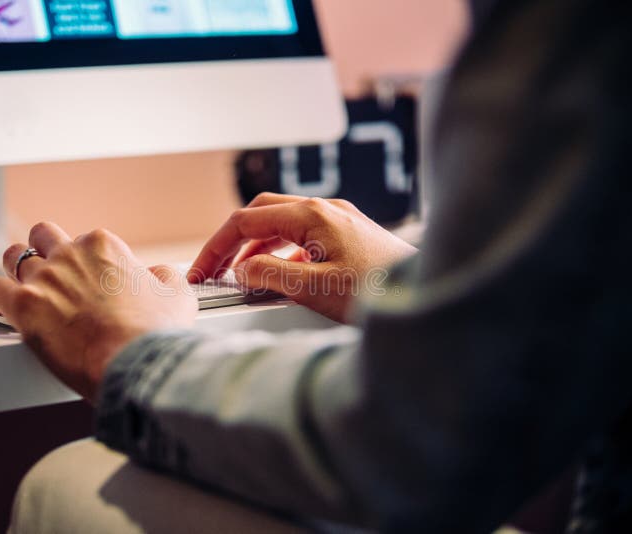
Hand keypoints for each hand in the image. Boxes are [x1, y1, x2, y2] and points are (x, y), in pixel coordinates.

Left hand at [0, 223, 197, 402]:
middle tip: (50, 272)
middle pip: (42, 236)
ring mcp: (44, 278)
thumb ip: (163, 277)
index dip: (86, 262)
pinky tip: (0, 307)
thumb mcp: (177, 295)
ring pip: (13, 257)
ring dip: (15, 270)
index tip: (88, 279)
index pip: (85, 240)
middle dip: (44, 250)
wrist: (135, 360)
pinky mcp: (22, 306)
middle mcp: (70, 255)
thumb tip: (158, 276)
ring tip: (21, 286)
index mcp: (104, 246)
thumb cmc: (155, 330)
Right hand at [187, 193, 416, 322]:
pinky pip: (306, 236)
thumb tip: (241, 268)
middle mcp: (326, 210)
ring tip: (244, 276)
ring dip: (259, 247)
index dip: (217, 247)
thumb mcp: (315, 288)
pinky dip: (284, 252)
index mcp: (313, 215)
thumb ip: (270, 275)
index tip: (202, 272)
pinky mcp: (352, 236)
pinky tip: (283, 276)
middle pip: (263, 213)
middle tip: (216, 269)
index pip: (247, 221)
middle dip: (234, 240)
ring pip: (284, 224)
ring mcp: (341, 220)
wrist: (429, 295)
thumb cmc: (382, 292)